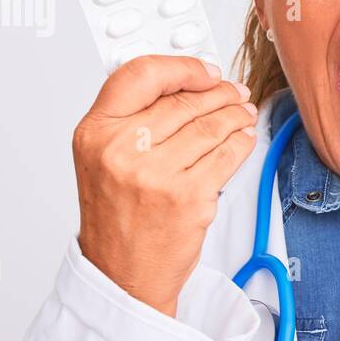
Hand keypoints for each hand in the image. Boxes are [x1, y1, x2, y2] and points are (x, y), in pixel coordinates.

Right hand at [72, 55, 257, 316]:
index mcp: (95, 132)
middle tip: (233, 91)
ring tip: (244, 113)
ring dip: (235, 116)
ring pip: (211, 127)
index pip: (140, 74)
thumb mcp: (103, 159)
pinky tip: (244, 138)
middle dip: (218, 93)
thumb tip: (181, 83)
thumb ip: (132, 118)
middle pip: (183, 101)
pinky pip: (227, 157)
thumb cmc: (116, 218)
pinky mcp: (188, 197)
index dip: (181, 66)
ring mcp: (155, 175)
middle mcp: (120, 150)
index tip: (205, 70)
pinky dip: (242, 143)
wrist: (123, 274)